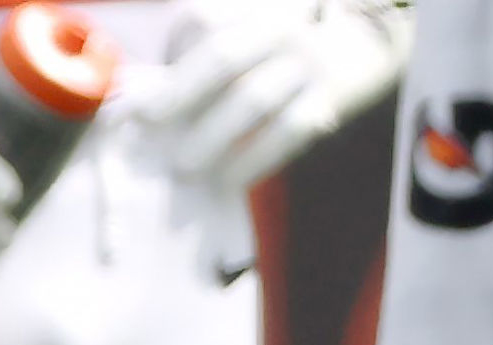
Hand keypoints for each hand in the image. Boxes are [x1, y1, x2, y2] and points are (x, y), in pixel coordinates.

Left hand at [124, 0, 408, 194]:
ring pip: (254, 98)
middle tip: (154, 131)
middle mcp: (278, 29)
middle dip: (182, 98)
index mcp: (249, 11)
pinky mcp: (330, 96)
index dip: (167, 69)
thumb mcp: (237, 40)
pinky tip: (229, 180)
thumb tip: (133, 101)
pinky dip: (254, 160)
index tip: (137, 111)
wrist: (360, 44)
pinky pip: (288, 131)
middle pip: (224, 59)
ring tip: (185, 168)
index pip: (201, 29)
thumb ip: (189, 64)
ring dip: (214, 138)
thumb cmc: (274, 54)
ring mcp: (307, 61)